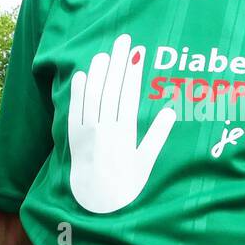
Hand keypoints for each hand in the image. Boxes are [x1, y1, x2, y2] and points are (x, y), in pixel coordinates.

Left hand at [68, 32, 174, 213]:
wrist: (96, 203)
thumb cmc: (125, 184)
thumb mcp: (145, 162)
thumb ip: (157, 136)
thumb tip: (170, 111)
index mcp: (125, 134)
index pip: (129, 95)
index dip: (133, 72)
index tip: (137, 53)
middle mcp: (105, 129)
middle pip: (112, 89)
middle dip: (118, 62)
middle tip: (124, 41)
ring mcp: (87, 132)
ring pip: (93, 95)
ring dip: (99, 72)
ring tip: (106, 53)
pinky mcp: (74, 137)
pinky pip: (75, 110)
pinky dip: (78, 92)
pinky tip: (83, 75)